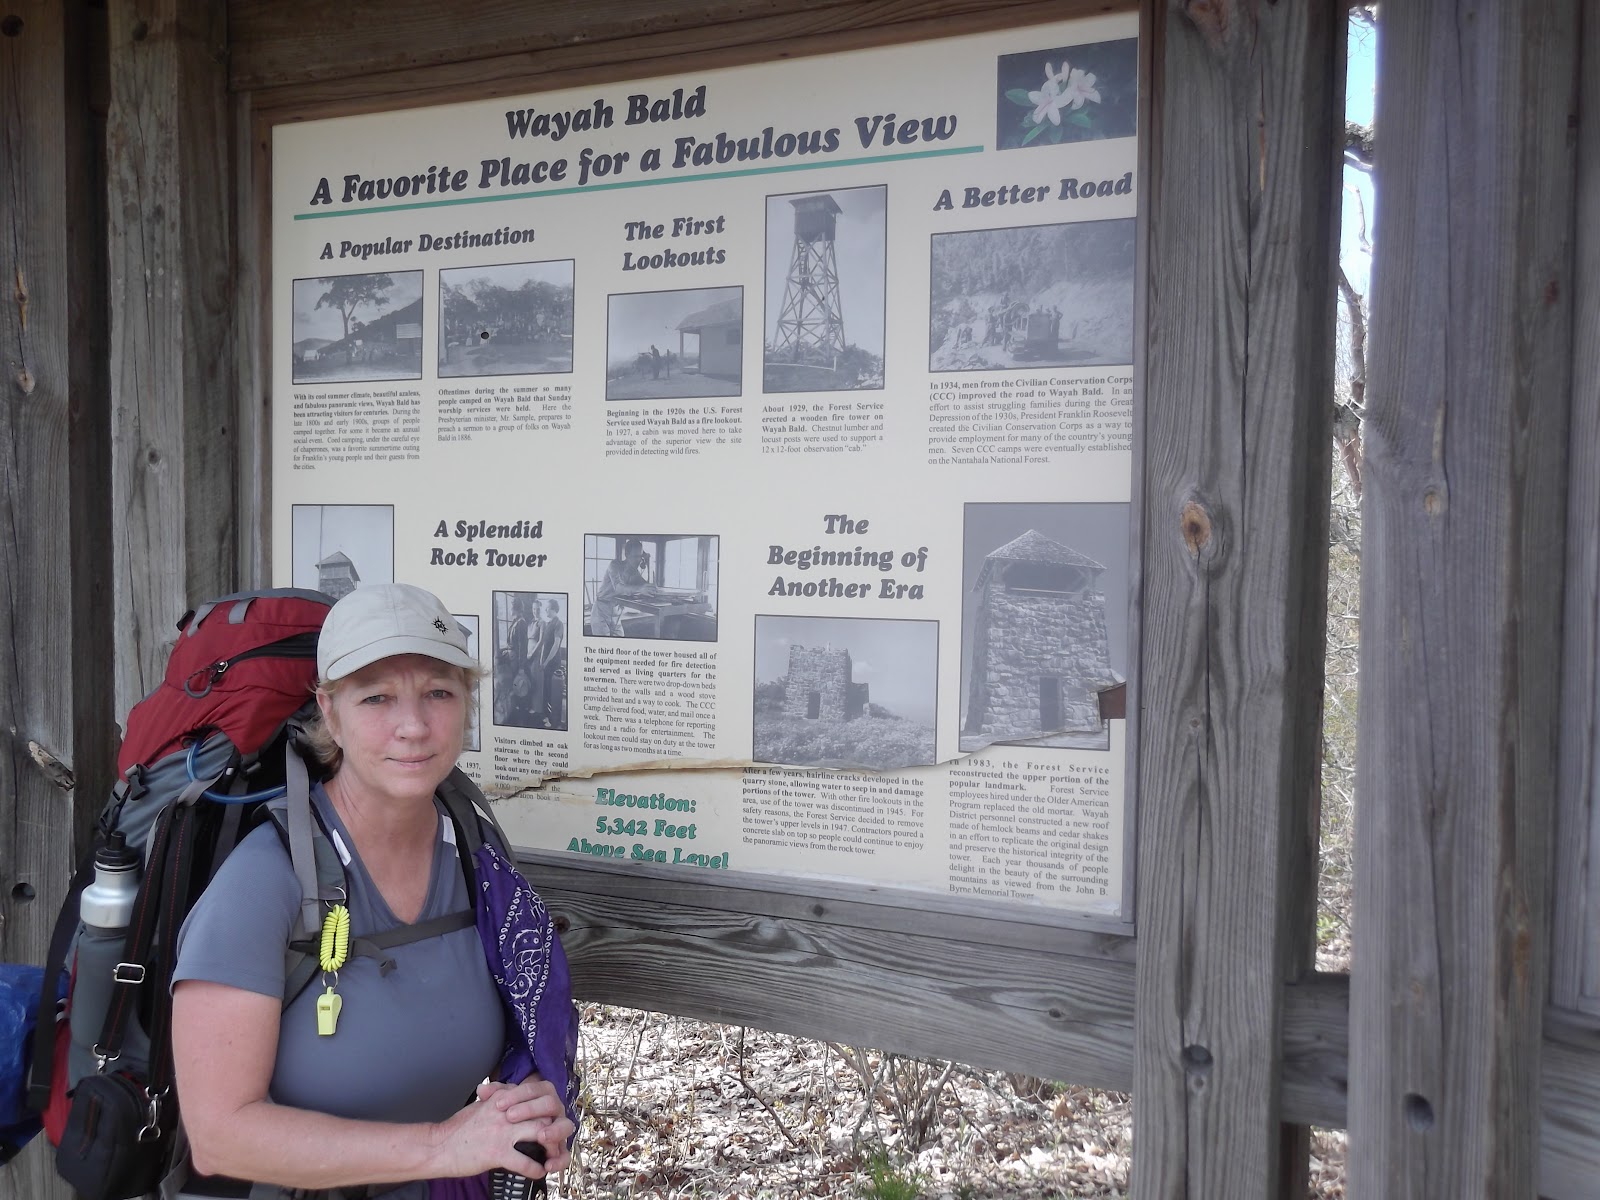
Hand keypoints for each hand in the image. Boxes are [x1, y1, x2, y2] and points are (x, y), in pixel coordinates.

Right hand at [428, 1077, 573, 1179]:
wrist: (438, 1146)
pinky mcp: (497, 1153)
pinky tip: (538, 1172)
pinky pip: (524, 1161)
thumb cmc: (458, 1128)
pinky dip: (535, 1168)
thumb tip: (514, 1096)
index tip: (550, 1117)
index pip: (534, 1098)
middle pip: (543, 1113)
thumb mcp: (482, 1105)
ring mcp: (503, 1133)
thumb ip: (500, 1098)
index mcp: (502, 1099)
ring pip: (540, 1132)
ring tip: (551, 1155)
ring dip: (550, 1146)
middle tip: (556, 1137)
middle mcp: (506, 1113)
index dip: (546, 1108)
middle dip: (554, 1125)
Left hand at [479, 1077, 574, 1174]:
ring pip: (565, 1126)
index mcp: (543, 1095)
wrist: (513, 1138)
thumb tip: (482, 1089)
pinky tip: (547, 1166)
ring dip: (554, 1130)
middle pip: (550, 1103)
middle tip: (510, 1117)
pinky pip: (566, 1155)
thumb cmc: (510, 1118)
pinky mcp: (560, 1150)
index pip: (534, 1088)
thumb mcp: (503, 1105)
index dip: (517, 1094)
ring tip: (541, 1136)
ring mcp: (559, 1129)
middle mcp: (555, 1110)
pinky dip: (559, 1160)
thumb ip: (495, 1095)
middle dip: (531, 1109)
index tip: (498, 1104)